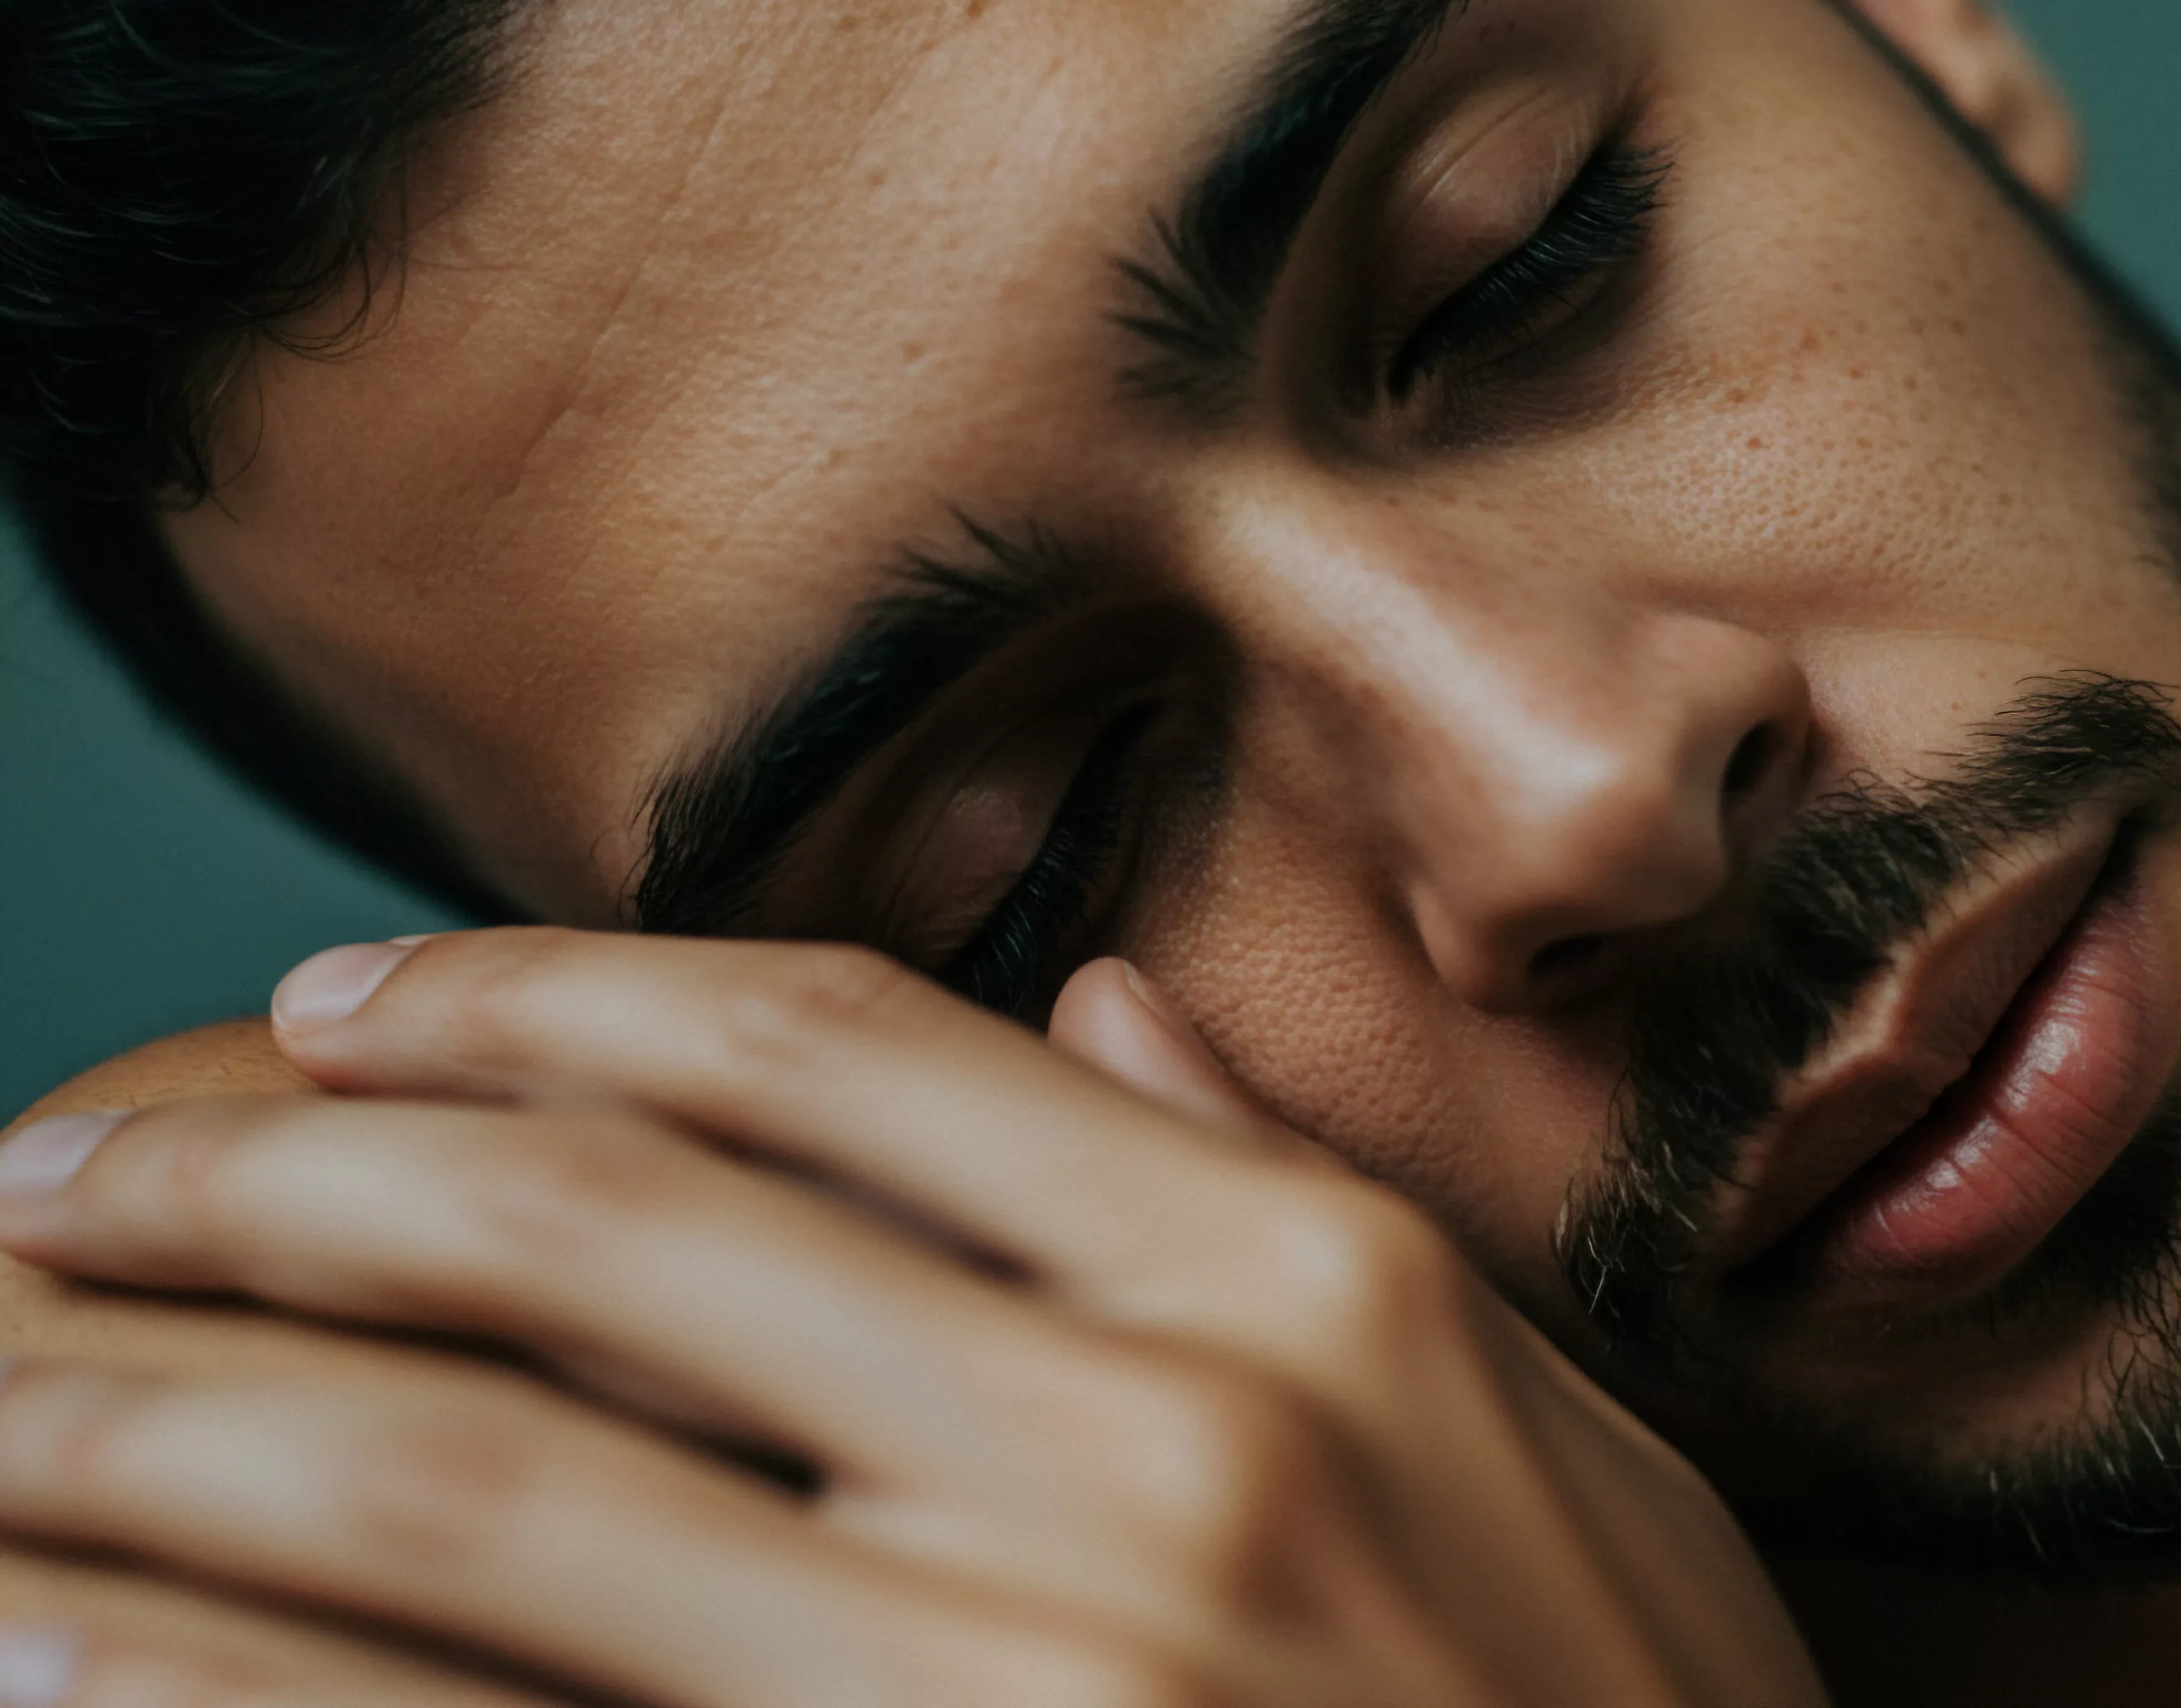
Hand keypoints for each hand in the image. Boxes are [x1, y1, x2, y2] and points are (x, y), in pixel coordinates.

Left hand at [0, 931, 1825, 1706]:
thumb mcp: (1568, 1444)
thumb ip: (1324, 1204)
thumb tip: (1109, 1001)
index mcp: (1314, 1278)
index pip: (842, 1044)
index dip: (540, 1004)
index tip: (333, 1016)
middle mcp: (1167, 1431)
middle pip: (598, 1226)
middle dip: (265, 1186)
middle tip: (54, 1184)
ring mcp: (1035, 1668)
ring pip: (474, 1478)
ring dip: (166, 1428)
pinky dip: (225, 1686)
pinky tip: (63, 1652)